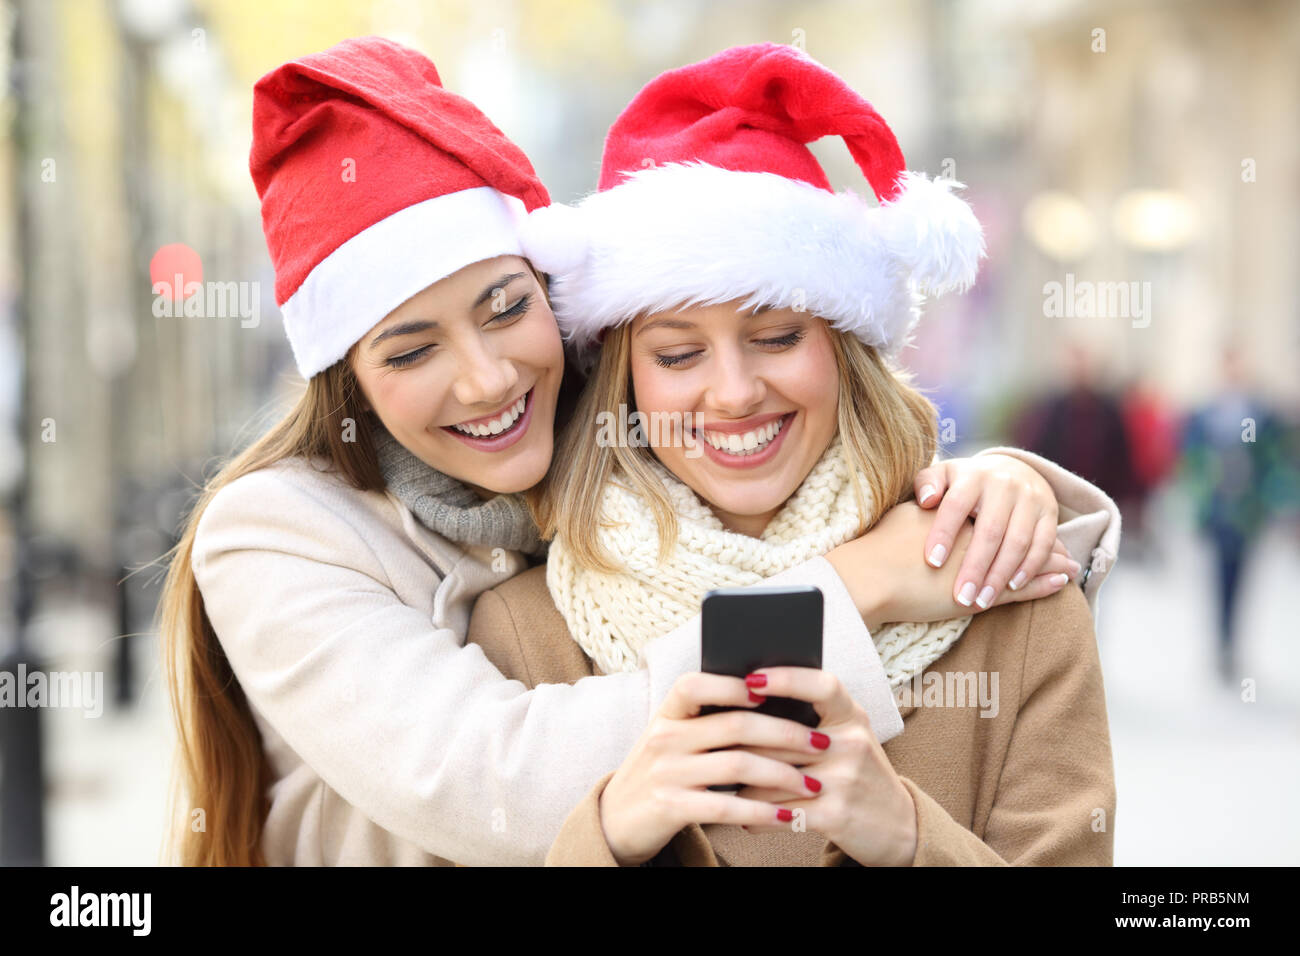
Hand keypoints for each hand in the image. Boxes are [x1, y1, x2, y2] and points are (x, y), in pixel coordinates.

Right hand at [598, 672, 826, 865]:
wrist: (616, 819)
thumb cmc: (662, 771)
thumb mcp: (674, 738)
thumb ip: (709, 720)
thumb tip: (774, 702)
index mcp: (667, 714)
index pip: (695, 684)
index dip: (733, 684)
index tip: (773, 689)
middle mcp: (664, 738)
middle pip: (734, 726)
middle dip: (784, 733)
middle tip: (820, 743)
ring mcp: (666, 773)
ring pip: (737, 765)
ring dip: (783, 775)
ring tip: (813, 785)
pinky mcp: (671, 808)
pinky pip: (726, 807)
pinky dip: (762, 811)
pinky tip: (787, 814)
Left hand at [735, 668, 916, 865]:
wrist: (899, 825)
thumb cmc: (858, 772)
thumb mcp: (848, 735)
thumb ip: (813, 718)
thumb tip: (749, 699)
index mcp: (852, 716)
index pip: (823, 685)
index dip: (787, 678)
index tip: (752, 678)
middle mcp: (852, 743)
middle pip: (781, 736)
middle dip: (743, 745)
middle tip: (715, 744)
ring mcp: (845, 780)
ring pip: (772, 776)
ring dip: (744, 785)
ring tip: (728, 784)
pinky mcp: (836, 815)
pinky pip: (779, 812)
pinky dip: (756, 817)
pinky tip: (746, 816)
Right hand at [826, 501, 1076, 628]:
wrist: (871, 576)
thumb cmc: (882, 546)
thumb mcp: (909, 514)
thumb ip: (926, 502)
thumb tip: (933, 498)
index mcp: (961, 517)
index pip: (1000, 516)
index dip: (1021, 519)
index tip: (1039, 523)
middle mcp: (975, 538)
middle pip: (1017, 535)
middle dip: (1043, 542)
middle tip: (1066, 548)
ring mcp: (980, 567)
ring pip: (1024, 561)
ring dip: (1049, 563)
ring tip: (1070, 564)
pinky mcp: (979, 596)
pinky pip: (1020, 589)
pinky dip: (1042, 585)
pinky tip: (1061, 583)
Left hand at [913, 454, 1072, 607]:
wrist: (1012, 470)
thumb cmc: (964, 483)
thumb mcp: (942, 476)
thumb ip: (927, 484)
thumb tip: (926, 501)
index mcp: (972, 477)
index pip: (956, 505)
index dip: (944, 533)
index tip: (932, 563)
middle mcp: (1004, 485)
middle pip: (989, 530)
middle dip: (975, 567)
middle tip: (961, 597)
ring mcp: (1030, 498)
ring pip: (1017, 540)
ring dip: (1000, 574)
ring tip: (982, 601)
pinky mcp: (1050, 512)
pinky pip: (1043, 543)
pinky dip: (1030, 567)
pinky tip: (1012, 587)